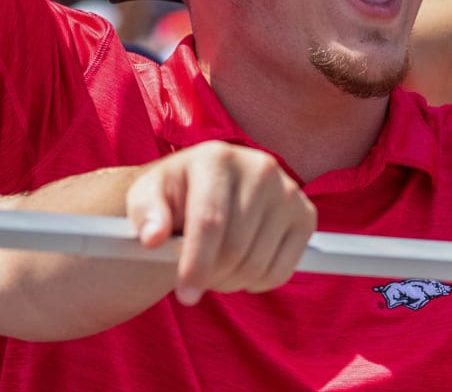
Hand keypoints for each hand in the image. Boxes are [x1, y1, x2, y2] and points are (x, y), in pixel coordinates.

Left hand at [126, 141, 316, 303]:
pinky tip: (240, 266)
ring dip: (231, 281)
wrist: (207, 186)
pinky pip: (282, 271)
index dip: (196, 264)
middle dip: (210, 276)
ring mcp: (287, 190)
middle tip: (195, 277)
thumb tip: (152, 238)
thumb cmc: (173, 195)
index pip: (211, 221)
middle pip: (235, 249)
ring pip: (258, 264)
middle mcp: (259, 167)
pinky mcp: (305, 214)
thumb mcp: (148, 197)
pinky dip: (257, 282)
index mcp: (217, 158)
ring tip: (214, 267)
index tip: (184, 295)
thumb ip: (146, 214)